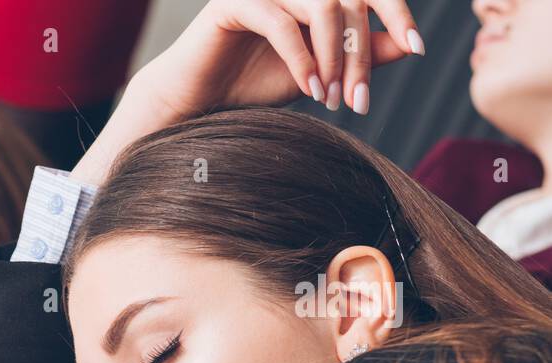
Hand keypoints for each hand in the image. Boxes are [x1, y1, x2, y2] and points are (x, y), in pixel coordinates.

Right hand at [75, 0, 421, 184]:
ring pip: (323, 8)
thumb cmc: (251, 85)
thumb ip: (359, 56)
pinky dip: (301, 59)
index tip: (418, 48)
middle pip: (350, 2)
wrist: (195, 102)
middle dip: (360, 57)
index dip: (397, 13)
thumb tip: (408, 44)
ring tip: (331, 100)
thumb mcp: (318, 73)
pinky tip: (308, 90)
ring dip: (333, 59)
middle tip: (360, 102)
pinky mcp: (235, 3)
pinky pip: (282, 24)